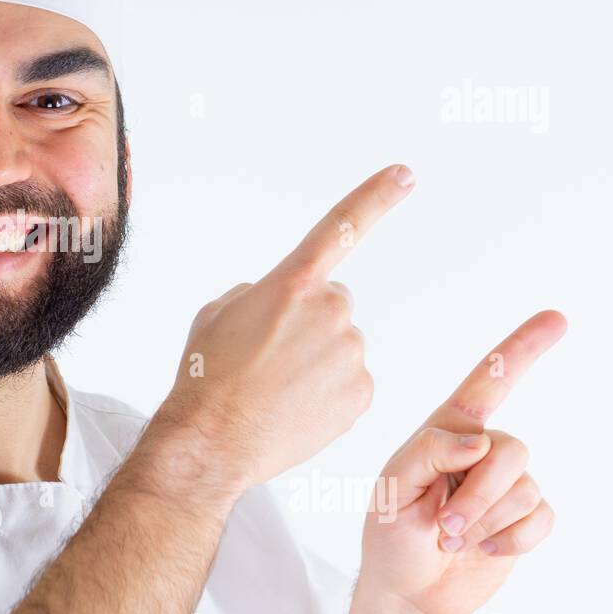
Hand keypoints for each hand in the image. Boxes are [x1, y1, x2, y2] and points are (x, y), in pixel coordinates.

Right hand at [153, 164, 415, 494]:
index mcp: (292, 283)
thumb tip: (281, 301)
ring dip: (316, 362)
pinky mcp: (362, 392)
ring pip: (341, 347)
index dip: (375, 198)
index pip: (341, 227)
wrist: (213, 440)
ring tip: (278, 390)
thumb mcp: (218, 314)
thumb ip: (259, 293)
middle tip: (271, 358)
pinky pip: (350, 383)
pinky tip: (296, 409)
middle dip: (309, 325)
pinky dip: (328, 395)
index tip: (405, 174)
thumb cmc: (207, 376)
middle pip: (332, 304)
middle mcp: (330, 311)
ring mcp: (350, 353)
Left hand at [356, 310, 567, 613]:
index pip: (488, 381)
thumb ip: (427, 453)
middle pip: (512, 449)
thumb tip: (479, 439)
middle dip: (479, 494)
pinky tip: (483, 548)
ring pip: (524, 486)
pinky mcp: (526, 518)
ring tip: (451, 538)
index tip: (556, 318)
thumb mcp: (390, 490)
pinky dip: (510, 539)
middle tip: (443, 526)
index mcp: (447, 431)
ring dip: (486, 519)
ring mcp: (506, 484)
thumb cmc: (390, 534)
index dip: (521, 349)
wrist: (408, 592)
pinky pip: (541, 518)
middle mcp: (482, 450)